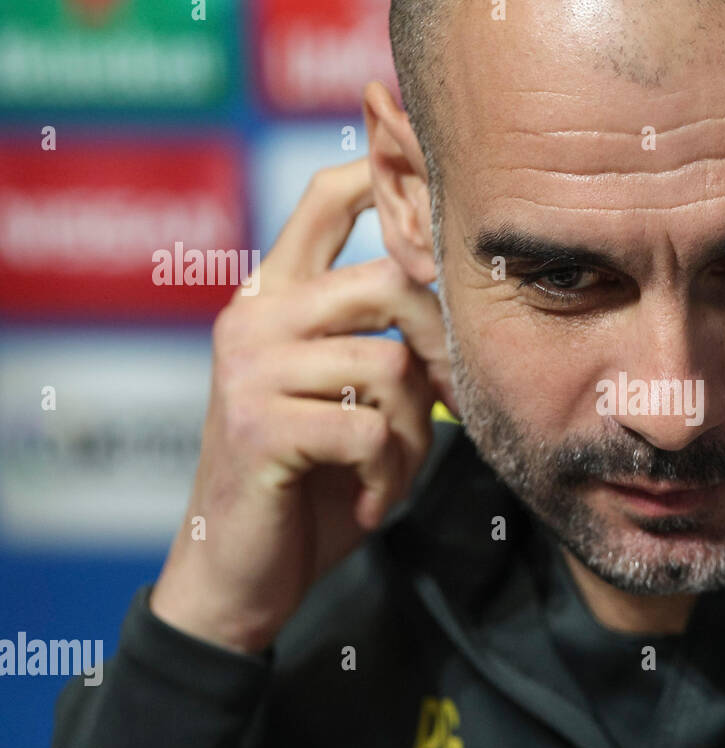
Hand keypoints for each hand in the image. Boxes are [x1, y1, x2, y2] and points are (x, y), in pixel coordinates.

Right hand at [150, 158, 455, 653]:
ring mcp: (248, 366)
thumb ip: (391, 347)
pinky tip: (363, 499)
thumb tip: (459, 307)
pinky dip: (386, 474)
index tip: (428, 172)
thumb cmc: (312, 484)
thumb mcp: (356, 402)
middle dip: (441, 353)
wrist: (242, 575)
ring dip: (412, 436)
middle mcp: (254, 316)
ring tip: (386, 472)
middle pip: (390, 283)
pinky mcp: (256, 423)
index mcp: (275, 299)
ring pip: (391, 365)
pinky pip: (371, 428)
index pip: (325, 200)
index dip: (382, 173)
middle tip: (445, 411)